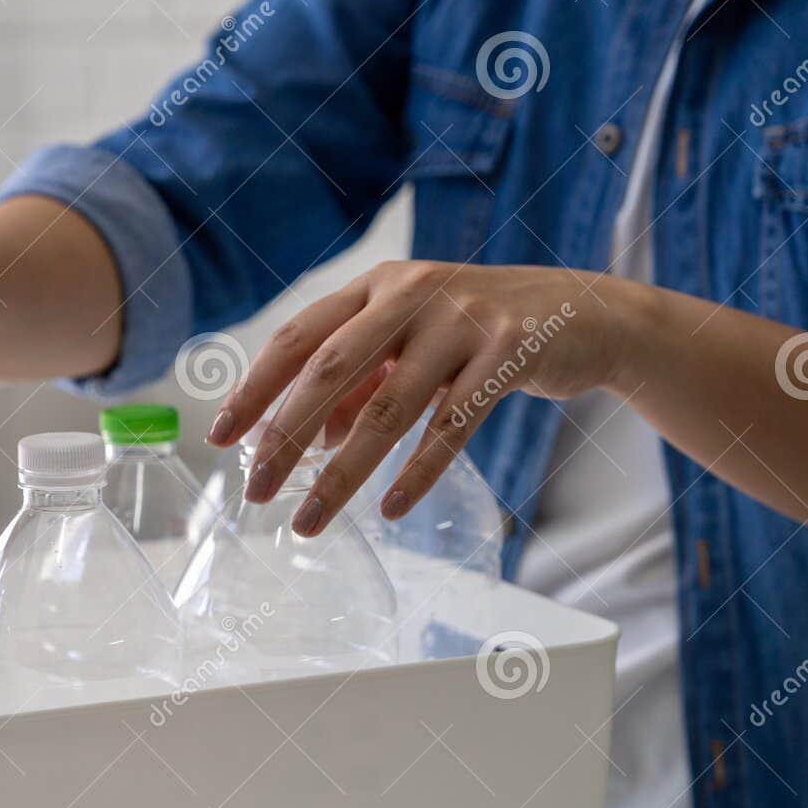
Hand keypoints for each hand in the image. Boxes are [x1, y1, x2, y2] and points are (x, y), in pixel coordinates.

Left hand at [206, 261, 627, 534]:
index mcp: (377, 286)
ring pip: (387, 407)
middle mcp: (412, 293)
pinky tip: (392, 509)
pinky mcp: (509, 351)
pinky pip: (452, 424)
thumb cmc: (481, 331)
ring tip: (309, 521)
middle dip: (284, 436)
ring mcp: (463, 319)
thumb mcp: (412, 345)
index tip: (219, 436)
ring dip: (341, 472)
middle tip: (254, 491)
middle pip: (330, 370)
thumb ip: (361, 384)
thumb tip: (310, 439)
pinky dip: (418, 472)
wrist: (588, 312)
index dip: (255, 388)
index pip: (297, 337)